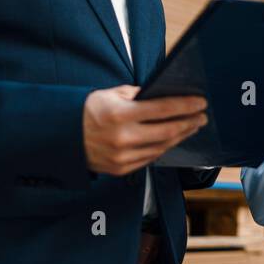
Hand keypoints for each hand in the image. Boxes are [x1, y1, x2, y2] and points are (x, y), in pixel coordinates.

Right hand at [83, 85, 207, 176]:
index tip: (200, 102)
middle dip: (189, 122)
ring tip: (191, 126)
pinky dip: (164, 147)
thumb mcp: (111, 94)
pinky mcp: (121, 169)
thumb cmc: (88, 110)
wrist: (61, 136)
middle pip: (167, 131)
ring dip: (180, 136)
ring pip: (161, 147)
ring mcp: (122, 157)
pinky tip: (173, 139)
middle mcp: (122, 138)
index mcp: (119, 114)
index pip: (162, 109)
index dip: (185, 105)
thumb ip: (138, 95)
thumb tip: (165, 95)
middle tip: (202, 116)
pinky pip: (150, 158)